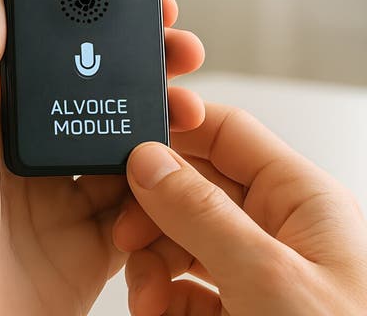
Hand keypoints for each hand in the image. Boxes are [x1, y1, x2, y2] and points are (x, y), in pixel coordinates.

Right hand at [114, 103, 366, 315]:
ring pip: (186, 240)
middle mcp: (281, 230)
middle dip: (155, 210)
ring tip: (148, 298)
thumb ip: (203, 214)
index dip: (176, 129)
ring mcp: (262, 276)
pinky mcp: (245, 314)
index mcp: (301, 200)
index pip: (228, 134)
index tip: (126, 144)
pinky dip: (165, 299)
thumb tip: (149, 160)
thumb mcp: (268, 280)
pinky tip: (158, 314)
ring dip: (154, 262)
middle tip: (127, 237)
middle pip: (197, 187)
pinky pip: (190, 289)